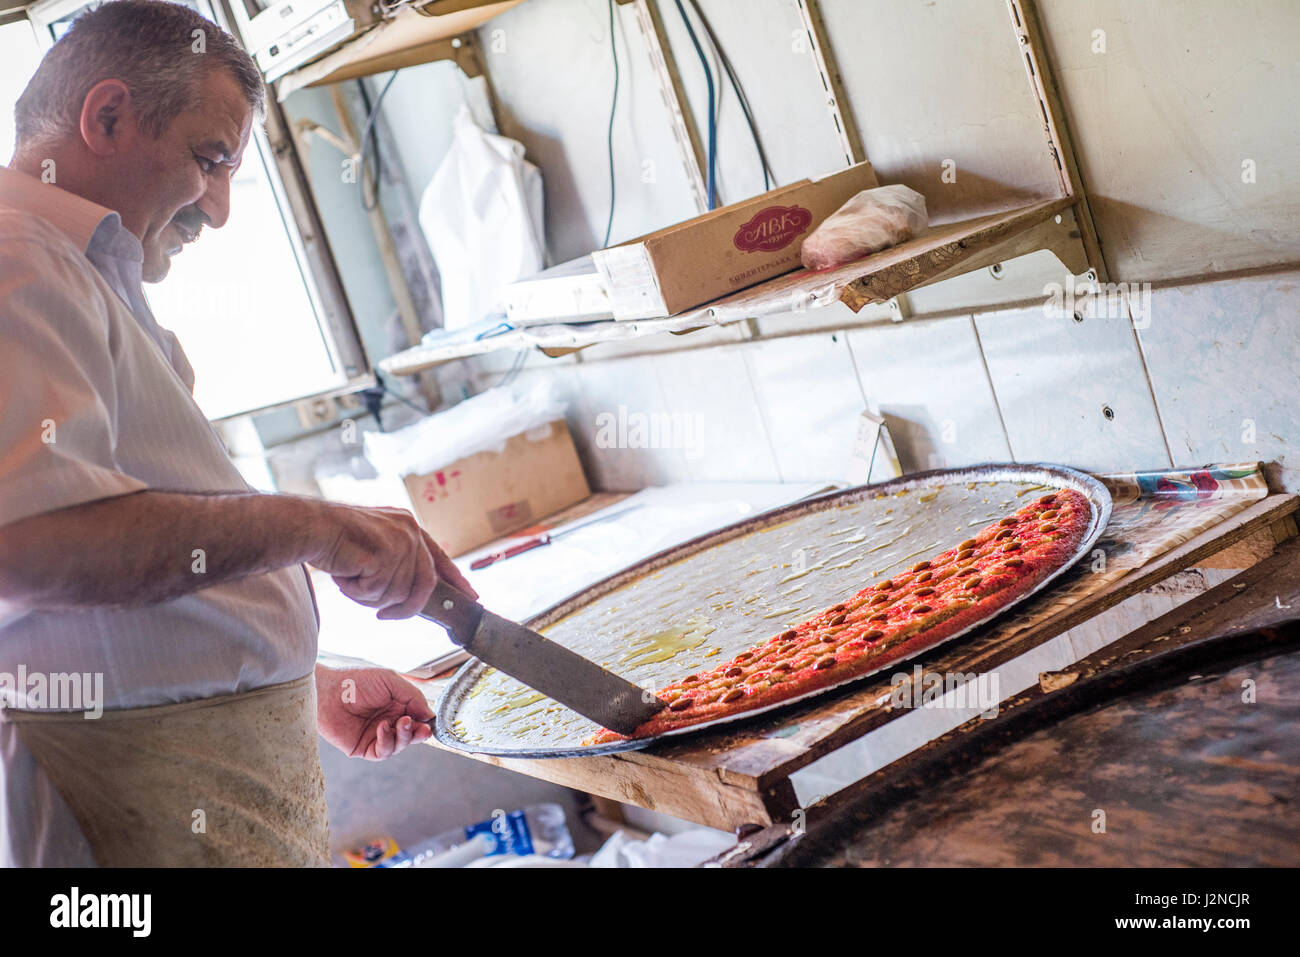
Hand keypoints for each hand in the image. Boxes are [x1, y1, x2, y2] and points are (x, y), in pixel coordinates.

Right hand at [310, 502, 477, 618]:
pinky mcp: (385, 552)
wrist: (308, 527)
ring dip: (368, 595)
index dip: (456, 580)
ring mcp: (399, 541)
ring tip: (350, 575)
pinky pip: (377, 593)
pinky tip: (346, 574)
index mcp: (408, 525)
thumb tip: (410, 593)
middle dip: (402, 608)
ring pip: (396, 594)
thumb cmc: (334, 540)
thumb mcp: (374, 546)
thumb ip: (396, 562)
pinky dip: (357, 592)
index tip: (472, 596)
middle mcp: (409, 531)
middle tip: (382, 616)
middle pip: (421, 586)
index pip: (440, 558)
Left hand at [316, 665, 434, 759]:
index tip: (430, 721)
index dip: (426, 721)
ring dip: (404, 736)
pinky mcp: (364, 748)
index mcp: (397, 706)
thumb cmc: (356, 682)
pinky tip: (383, 728)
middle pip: (412, 735)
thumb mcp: (391, 681)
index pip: (418, 718)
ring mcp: (377, 736)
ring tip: (400, 723)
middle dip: (419, 733)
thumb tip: (430, 715)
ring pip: (400, 745)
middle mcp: (389, 722)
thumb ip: (413, 696)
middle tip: (422, 729)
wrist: (327, 691)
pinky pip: (382, 752)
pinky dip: (387, 742)